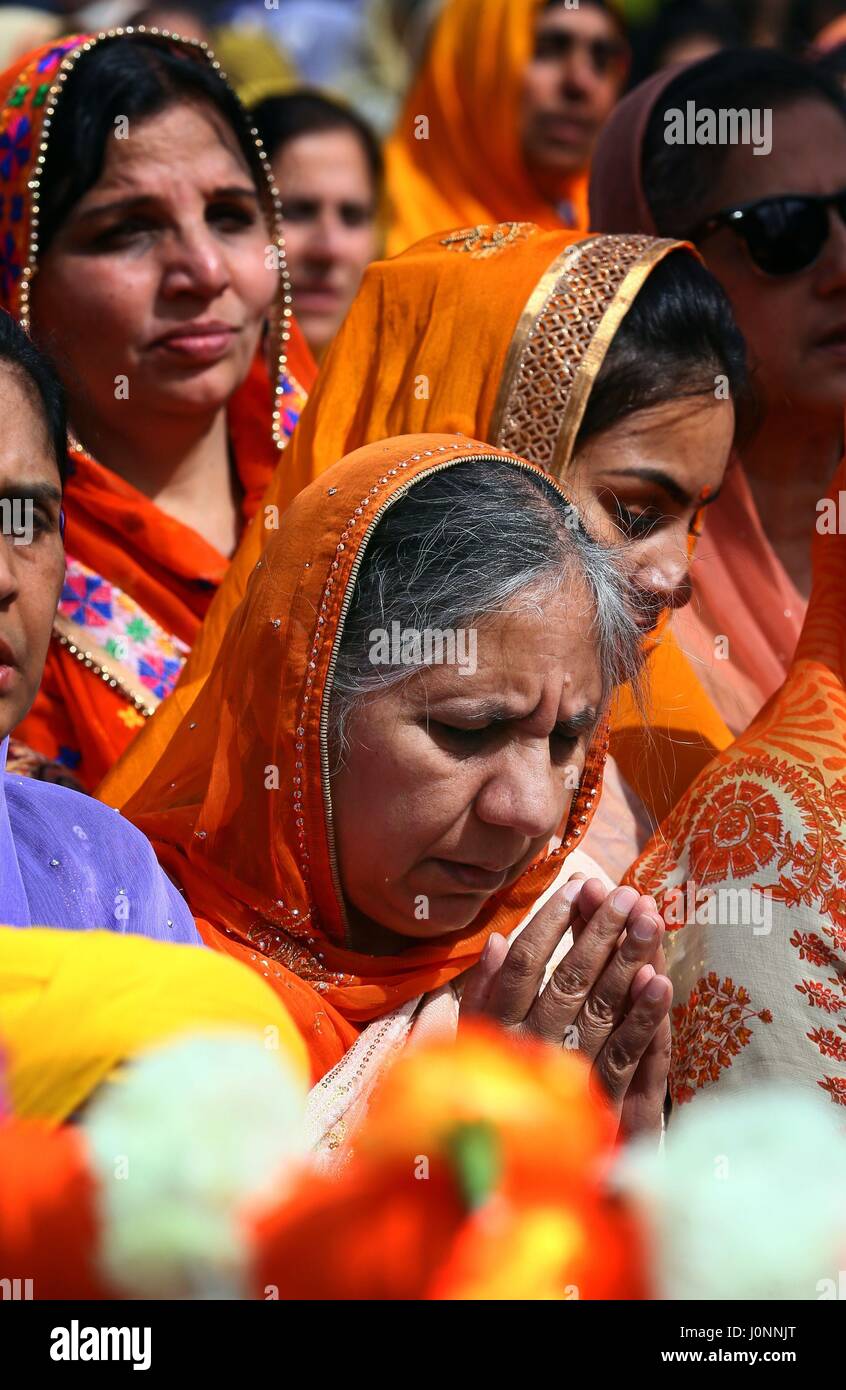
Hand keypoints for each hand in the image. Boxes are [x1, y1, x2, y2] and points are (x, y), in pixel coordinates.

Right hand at [461, 876, 671, 1138]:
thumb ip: (483, 994)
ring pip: (602, 1008)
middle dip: (600, 930)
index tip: (577, 886)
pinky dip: (643, 1018)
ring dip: (628, 960)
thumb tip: (498, 941)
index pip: (525, 965)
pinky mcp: (599, 1102)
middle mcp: (529, 1046)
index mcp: (496, 1028)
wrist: (505, 1178)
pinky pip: (625, 1055)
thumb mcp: (472, 1042)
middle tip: (626, 891)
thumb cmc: (488, 1095)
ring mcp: (566, 1073)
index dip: (552, 922)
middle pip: (570, 979)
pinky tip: (660, 982)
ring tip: (650, 918)